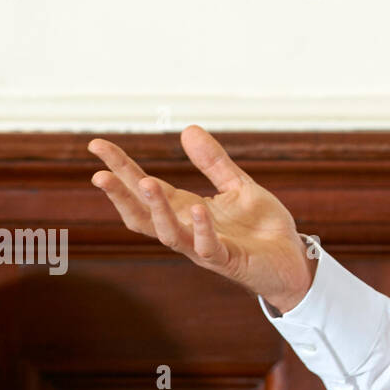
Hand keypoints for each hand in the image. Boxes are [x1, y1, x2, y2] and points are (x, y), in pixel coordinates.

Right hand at [87, 125, 314, 312]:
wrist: (292, 259)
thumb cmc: (261, 227)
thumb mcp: (238, 185)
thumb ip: (213, 162)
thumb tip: (187, 129)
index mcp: (185, 209)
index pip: (144, 187)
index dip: (121, 167)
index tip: (96, 145)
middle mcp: (186, 229)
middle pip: (143, 213)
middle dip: (120, 194)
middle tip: (98, 173)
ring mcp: (203, 247)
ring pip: (167, 232)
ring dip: (155, 209)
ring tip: (145, 182)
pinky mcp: (227, 260)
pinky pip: (207, 246)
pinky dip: (200, 228)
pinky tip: (195, 208)